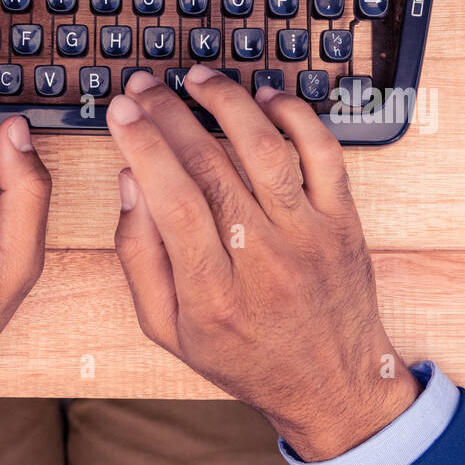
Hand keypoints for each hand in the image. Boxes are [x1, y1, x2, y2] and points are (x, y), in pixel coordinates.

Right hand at [107, 68, 419, 461]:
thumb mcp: (168, 329)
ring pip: (266, 150)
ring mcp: (309, 238)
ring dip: (227, 102)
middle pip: (211, 166)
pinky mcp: (342, 222)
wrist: (334, 387)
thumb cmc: (245, 355)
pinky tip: (264, 97)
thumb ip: (139, 256)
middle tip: (144, 84)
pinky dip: (295, 116)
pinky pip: (323, 154)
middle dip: (169, 113)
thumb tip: (130, 180)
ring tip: (196, 78)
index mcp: (213, 294)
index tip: (122, 110)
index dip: (143, 144)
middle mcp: (264, 262)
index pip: (172, 200)